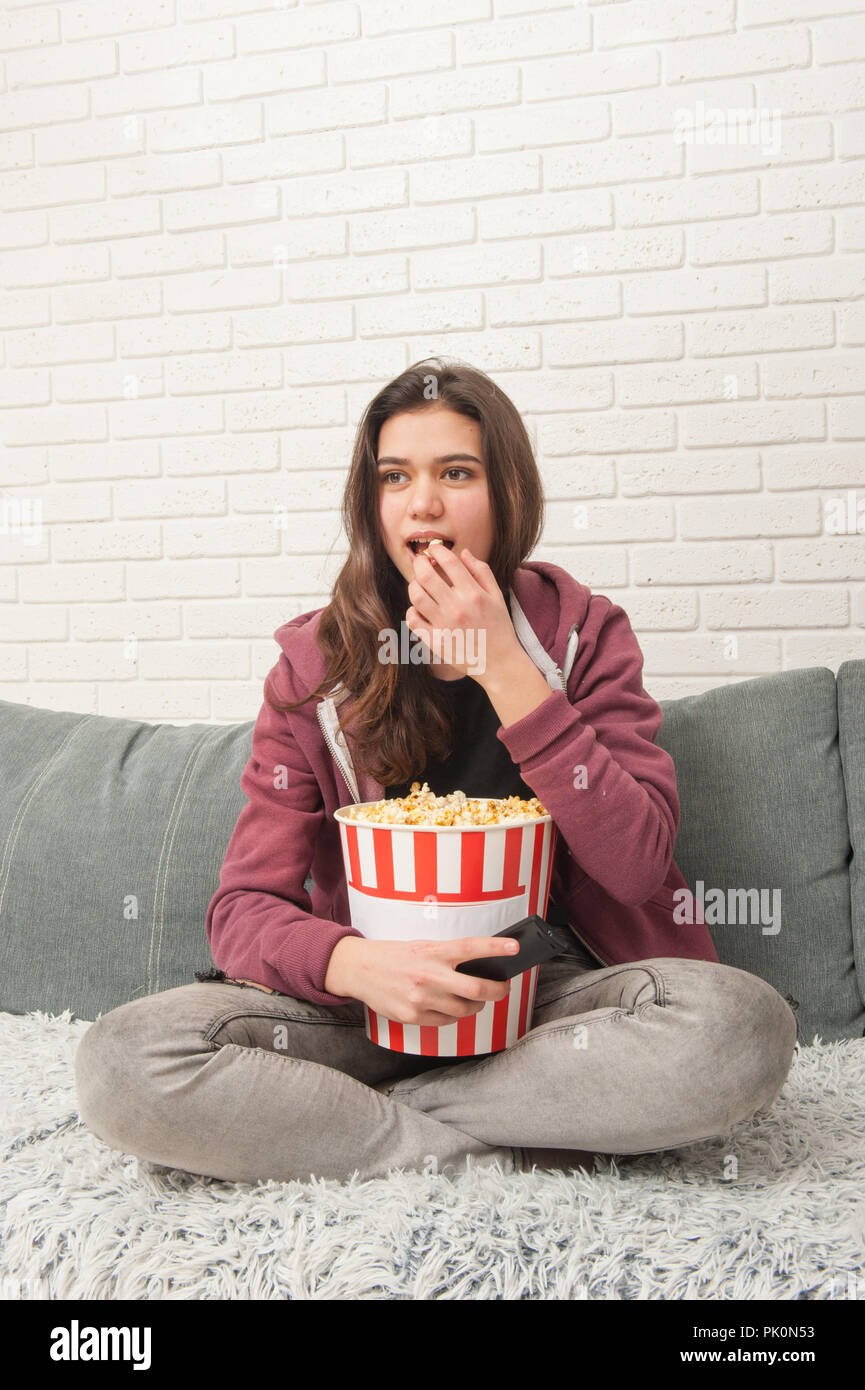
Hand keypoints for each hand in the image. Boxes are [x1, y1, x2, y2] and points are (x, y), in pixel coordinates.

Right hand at [325, 934, 519, 1026]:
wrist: (360, 970)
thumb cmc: (395, 957)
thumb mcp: (423, 947)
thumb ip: (448, 957)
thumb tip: (479, 968)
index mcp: (433, 952)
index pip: (471, 947)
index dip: (496, 948)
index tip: (514, 948)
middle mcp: (430, 975)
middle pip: (476, 990)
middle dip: (497, 992)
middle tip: (501, 988)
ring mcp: (421, 998)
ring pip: (464, 1010)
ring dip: (475, 1006)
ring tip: (473, 999)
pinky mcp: (413, 1016)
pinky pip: (445, 1021)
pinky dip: (453, 1016)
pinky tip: (447, 1006)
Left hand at [406, 544, 522, 682]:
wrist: (500, 663)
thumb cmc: (499, 627)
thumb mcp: (496, 596)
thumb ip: (481, 572)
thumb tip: (463, 552)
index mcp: (474, 594)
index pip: (449, 562)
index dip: (437, 550)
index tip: (434, 550)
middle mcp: (457, 608)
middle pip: (426, 576)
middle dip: (419, 563)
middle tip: (420, 562)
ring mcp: (445, 626)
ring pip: (416, 597)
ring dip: (414, 585)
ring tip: (419, 584)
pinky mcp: (436, 642)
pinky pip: (413, 621)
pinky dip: (412, 611)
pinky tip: (419, 609)